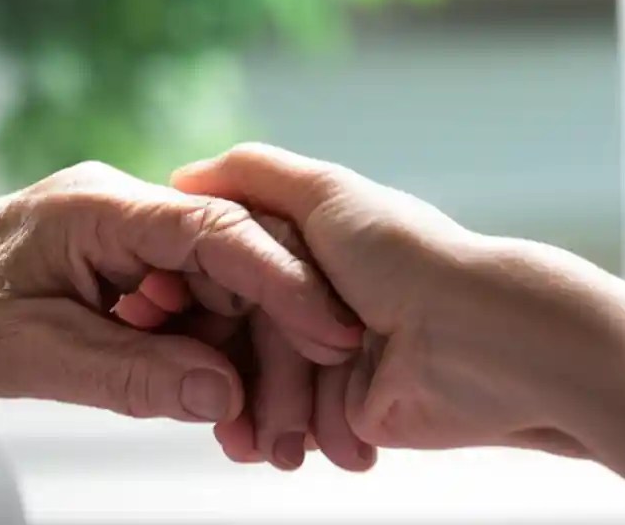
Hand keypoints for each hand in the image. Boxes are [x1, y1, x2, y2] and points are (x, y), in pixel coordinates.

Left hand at [0, 160, 360, 475]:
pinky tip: (226, 415)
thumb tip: (225, 394)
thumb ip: (127, 373)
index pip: (214, 229)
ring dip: (248, 363)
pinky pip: (200, 316)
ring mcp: (139, 245)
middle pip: (237, 264)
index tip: (333, 330)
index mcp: (101, 208)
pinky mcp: (140, 276)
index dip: (283, 278)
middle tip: (302, 413)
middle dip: (277, 338)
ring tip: (259, 435)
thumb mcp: (26, 353)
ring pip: (228, 296)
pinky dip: (215, 367)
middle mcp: (132, 216)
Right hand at [171, 144, 624, 457]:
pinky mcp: (355, 410)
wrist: (475, 341)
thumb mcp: (326, 195)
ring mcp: (337, 358)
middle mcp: (321, 301)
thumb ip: (254, 175)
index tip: (149, 317)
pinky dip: (300, 438)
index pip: (227, 276)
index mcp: (311, 250)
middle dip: (222, 372)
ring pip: (267, 391)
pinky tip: (291, 448)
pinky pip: (305, 429)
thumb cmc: (405, 258)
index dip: (189, 299)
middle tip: (198, 389)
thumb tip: (185, 175)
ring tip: (252, 442)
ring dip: (262, 416)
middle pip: (242, 341)